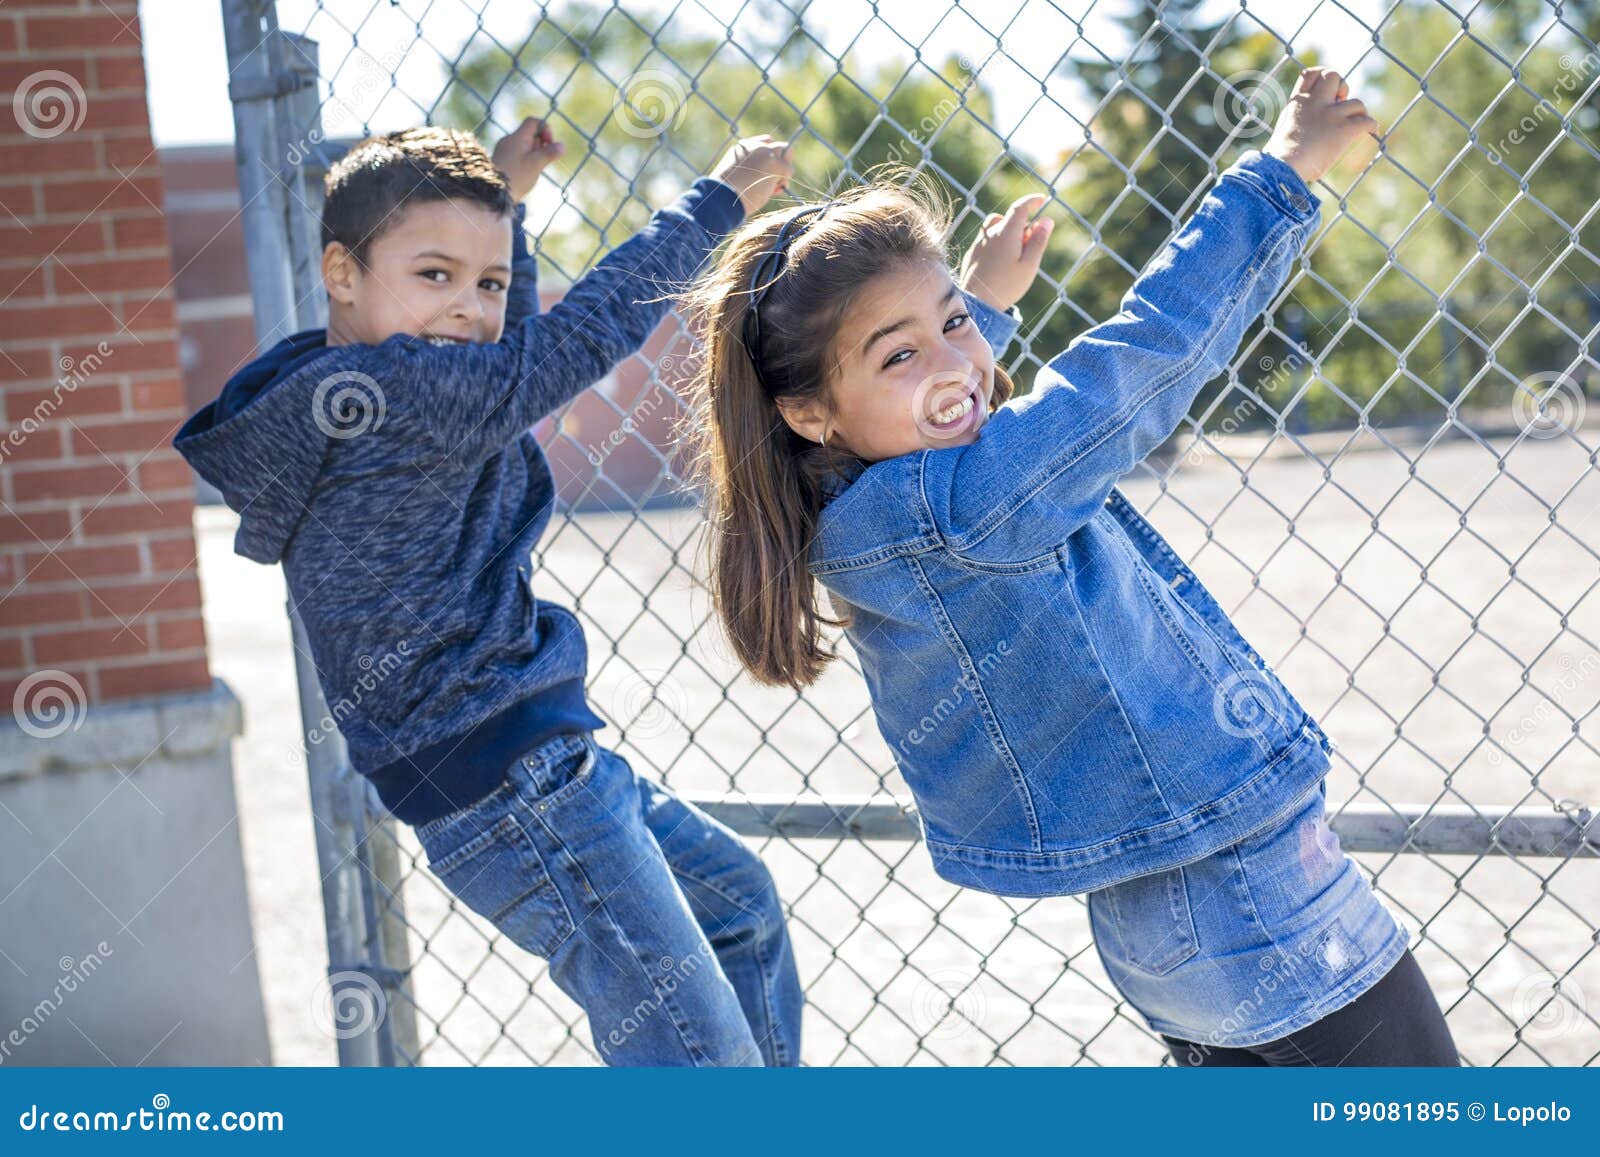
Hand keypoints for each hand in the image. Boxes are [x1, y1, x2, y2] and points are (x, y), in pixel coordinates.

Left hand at [492, 116, 564, 200]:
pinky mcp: (501, 160)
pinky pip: (517, 154)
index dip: (545, 129)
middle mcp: (508, 140)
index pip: (533, 122)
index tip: (550, 144)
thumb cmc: (516, 177)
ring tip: (533, 170)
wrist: (492, 193)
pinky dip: (525, 161)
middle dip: (541, 145)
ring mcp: (503, 150)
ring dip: (534, 155)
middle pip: (529, 134)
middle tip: (542, 161)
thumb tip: (562, 145)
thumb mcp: (536, 165)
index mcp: (517, 137)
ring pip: (524, 146)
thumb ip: (550, 153)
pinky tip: (525, 174)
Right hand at [710, 135, 793, 215]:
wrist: (723, 196)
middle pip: (778, 145)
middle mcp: (756, 146)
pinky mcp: (777, 165)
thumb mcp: (735, 175)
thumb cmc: (725, 193)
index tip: (767, 168)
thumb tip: (769, 180)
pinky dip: (784, 181)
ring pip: (787, 152)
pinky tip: (773, 191)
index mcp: (743, 146)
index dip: (769, 154)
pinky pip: (788, 170)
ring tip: (775, 184)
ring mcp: (767, 153)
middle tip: (775, 176)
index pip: (764, 142)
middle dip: (780, 159)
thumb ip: (750, 170)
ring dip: (784, 168)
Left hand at [958, 194, 1053, 312]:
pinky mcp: (973, 253)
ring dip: (1009, 231)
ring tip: (1016, 253)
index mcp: (1006, 233)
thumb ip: (1038, 241)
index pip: (1020, 207)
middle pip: (1009, 218)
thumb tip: (1046, 220)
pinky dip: (999, 241)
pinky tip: (1002, 262)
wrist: (976, 303)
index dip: (1032, 201)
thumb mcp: (1029, 265)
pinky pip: (988, 239)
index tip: (1042, 199)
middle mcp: (990, 233)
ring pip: (996, 226)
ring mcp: (979, 243)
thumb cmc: (1006, 286)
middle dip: (1024, 225)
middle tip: (1030, 247)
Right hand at [1263, 67, 1378, 183]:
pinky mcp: (1344, 129)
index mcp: (1298, 102)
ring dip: (1359, 113)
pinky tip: (1371, 132)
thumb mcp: (1286, 129)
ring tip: (1355, 125)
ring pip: (1357, 102)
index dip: (1321, 75)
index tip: (1325, 89)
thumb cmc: (1281, 157)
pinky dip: (1371, 126)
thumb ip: (1300, 118)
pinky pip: (1367, 121)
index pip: (1310, 73)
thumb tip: (1311, 126)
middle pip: (1334, 76)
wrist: (1282, 166)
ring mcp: (1330, 114)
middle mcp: (1315, 103)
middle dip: (1341, 86)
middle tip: (1340, 103)